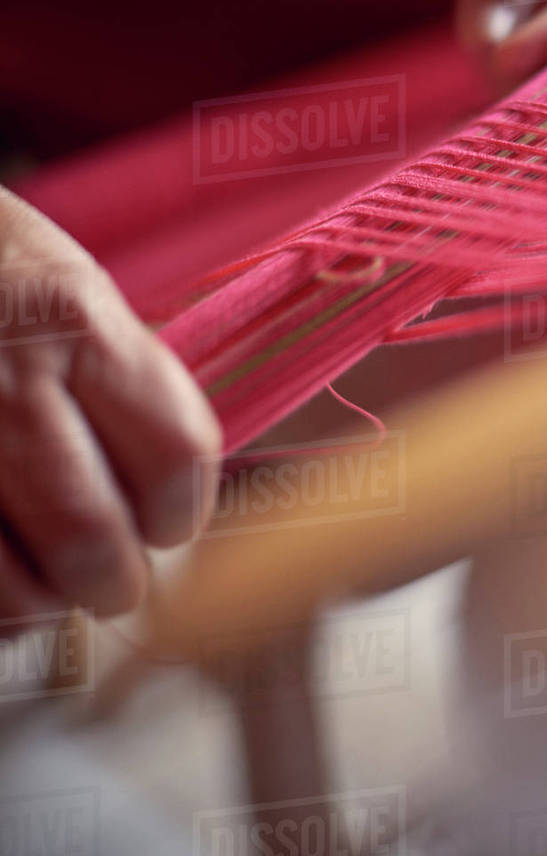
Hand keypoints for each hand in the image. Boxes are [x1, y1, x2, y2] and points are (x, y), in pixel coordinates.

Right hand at [0, 187, 221, 622]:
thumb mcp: (75, 294)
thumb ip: (128, 388)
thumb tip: (170, 505)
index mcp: (73, 322)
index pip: (177, 456)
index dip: (183, 507)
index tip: (168, 517)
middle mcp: (1, 380)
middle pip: (92, 539)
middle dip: (114, 577)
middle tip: (110, 572)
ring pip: (13, 591)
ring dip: (40, 598)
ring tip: (43, 571)